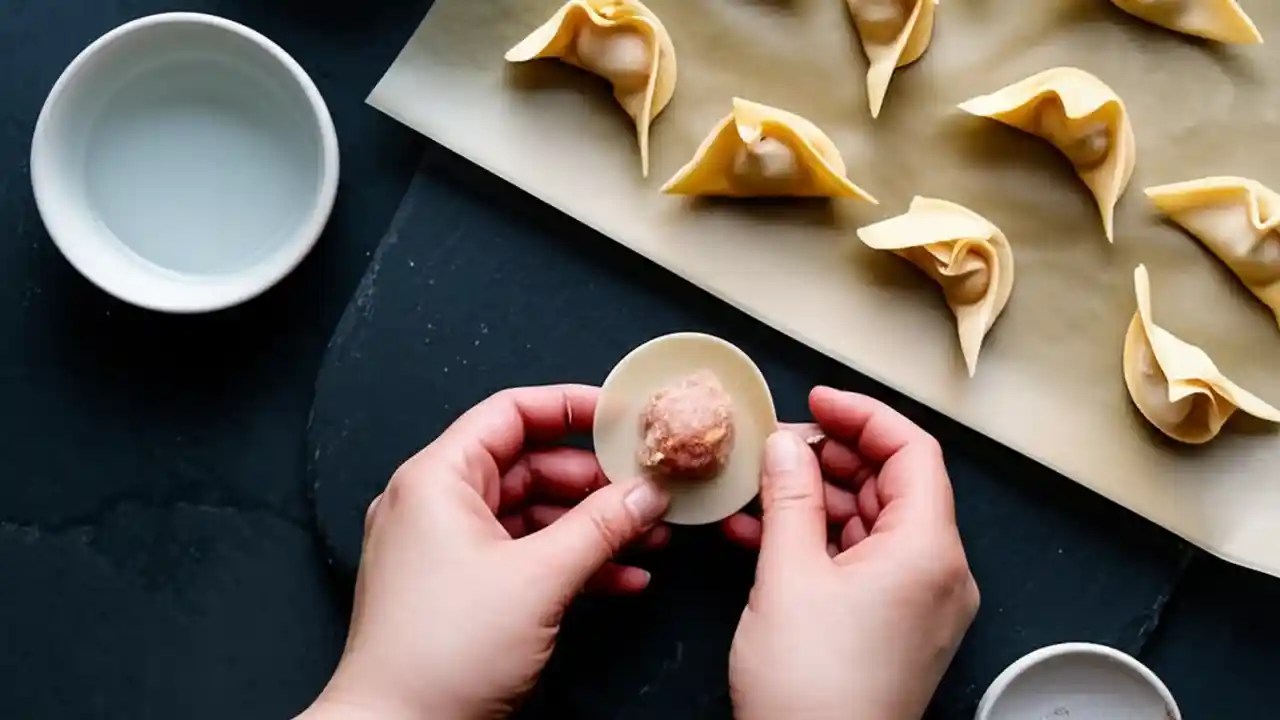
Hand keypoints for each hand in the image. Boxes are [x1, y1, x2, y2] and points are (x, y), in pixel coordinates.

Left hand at [300, 385, 670, 719]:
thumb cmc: (441, 653)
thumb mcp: (539, 579)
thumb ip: (601, 527)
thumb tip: (646, 492)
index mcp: (438, 478)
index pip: (511, 413)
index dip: (571, 407)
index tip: (623, 416)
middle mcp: (436, 504)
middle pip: (530, 465)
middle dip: (596, 482)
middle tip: (649, 490)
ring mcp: (447, 548)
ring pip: (533, 515)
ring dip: (592, 527)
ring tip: (650, 538)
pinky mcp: (461, 589)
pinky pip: (524, 556)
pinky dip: (571, 563)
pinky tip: (622, 579)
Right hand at [724, 387, 978, 719]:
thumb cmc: (812, 691)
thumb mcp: (787, 575)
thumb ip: (789, 496)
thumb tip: (787, 445)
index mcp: (928, 551)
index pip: (912, 450)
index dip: (861, 415)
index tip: (815, 400)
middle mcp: (939, 575)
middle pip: (894, 484)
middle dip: (833, 457)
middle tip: (778, 446)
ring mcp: (920, 604)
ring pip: (873, 523)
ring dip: (816, 500)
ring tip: (759, 491)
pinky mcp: (896, 628)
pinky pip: (864, 563)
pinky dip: (820, 541)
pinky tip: (765, 534)